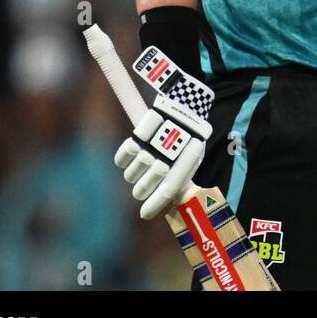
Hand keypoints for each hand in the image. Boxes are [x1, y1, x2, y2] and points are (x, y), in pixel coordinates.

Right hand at [114, 46, 213, 219]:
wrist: (184, 102)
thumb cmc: (187, 134)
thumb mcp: (193, 156)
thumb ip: (184, 180)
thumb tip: (175, 203)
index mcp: (187, 161)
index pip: (167, 191)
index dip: (154, 205)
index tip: (144, 215)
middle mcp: (168, 154)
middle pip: (144, 186)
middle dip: (141, 190)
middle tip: (142, 187)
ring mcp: (152, 145)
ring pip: (131, 174)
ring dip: (133, 175)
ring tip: (143, 163)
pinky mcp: (139, 133)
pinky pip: (123, 156)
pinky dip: (123, 159)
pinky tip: (131, 155)